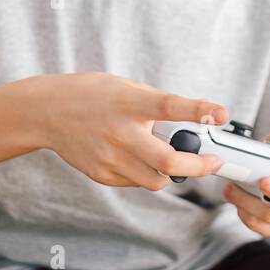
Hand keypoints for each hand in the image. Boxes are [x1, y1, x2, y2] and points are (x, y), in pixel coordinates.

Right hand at [34, 72, 227, 189]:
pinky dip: (147, 174)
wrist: (46, 111)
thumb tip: (193, 124)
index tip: (222, 114)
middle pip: (168, 161)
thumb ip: (157, 106)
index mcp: (129, 103)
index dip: (198, 110)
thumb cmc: (94, 95)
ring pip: (156, 180)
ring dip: (173, 173)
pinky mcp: (101, 174)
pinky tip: (140, 158)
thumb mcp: (127, 89)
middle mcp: (120, 132)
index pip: (169, 107)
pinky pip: (136, 181)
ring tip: (176, 160)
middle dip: (199, 166)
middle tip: (213, 162)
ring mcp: (109, 157)